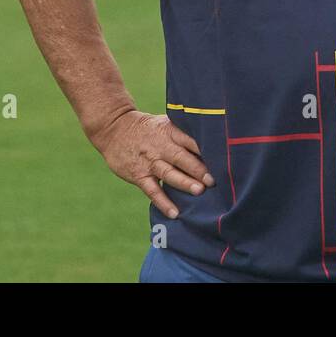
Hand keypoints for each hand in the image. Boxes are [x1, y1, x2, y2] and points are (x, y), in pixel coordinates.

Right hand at [91, 111, 214, 218]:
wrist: (114, 128)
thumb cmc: (148, 129)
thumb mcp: (165, 123)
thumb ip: (185, 133)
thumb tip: (214, 144)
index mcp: (170, 131)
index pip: (190, 140)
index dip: (204, 149)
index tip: (221, 159)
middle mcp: (160, 146)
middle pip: (181, 157)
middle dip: (197, 168)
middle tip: (213, 179)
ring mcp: (149, 162)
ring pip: (168, 173)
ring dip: (183, 182)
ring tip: (199, 191)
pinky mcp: (138, 175)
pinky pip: (152, 190)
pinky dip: (163, 202)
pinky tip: (174, 213)